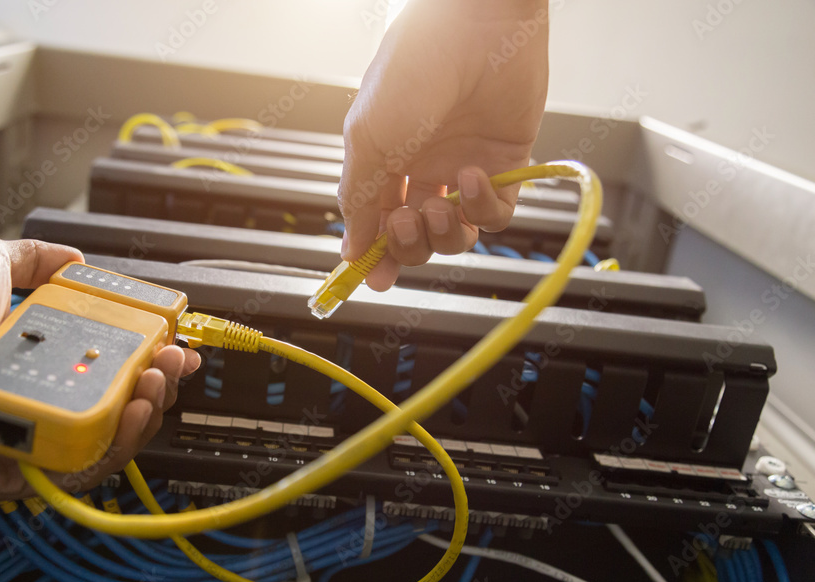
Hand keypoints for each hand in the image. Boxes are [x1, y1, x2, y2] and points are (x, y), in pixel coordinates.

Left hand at [0, 236, 198, 499]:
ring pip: (97, 453)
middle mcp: (34, 405)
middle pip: (113, 417)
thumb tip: (78, 258)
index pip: (108, 377)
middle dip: (155, 395)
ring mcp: (20, 438)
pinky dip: (97, 460)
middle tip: (167, 368)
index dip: (149, 367)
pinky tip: (120, 424)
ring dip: (137, 426)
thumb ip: (35, 258)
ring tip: (150, 392)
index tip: (175, 350)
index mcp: (38, 366)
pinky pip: (58, 480)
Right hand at [339, 0, 548, 289]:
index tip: (371, 279)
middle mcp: (424, 167)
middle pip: (416, 236)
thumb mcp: (369, 139)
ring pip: (455, 234)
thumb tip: (351, 249)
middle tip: (405, 225)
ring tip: (441, 204)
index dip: (375, 254)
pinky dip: (484, 207)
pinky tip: (474, 177)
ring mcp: (464, 166)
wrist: (475, 27)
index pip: (377, 222)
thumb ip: (360, 198)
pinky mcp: (506, 163)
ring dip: (445, 233)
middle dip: (409, 244)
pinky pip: (495, 213)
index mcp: (384, 159)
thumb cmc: (413, 71)